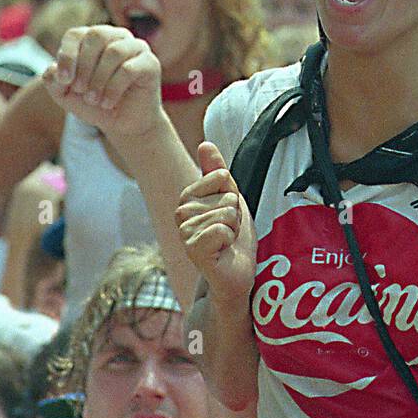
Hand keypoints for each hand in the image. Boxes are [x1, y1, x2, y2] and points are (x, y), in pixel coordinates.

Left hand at [42, 25, 162, 139]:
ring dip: (98, 79)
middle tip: (79, 89)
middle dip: (84, 65)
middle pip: (96, 36)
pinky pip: (129, 69)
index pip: (76, 34)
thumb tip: (51, 68)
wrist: (124, 124)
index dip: (67, 55)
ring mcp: (136, 48)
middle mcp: (117, 37)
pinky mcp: (150, 63)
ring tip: (93, 99)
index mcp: (94, 38)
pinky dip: (113, 88)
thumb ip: (53, 81)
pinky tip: (107, 103)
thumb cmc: (95, 104)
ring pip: (114, 52)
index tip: (63, 80)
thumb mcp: (67, 95)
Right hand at [176, 142, 257, 304]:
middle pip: (226, 195)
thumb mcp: (230, 199)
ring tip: (226, 243)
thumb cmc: (233, 238)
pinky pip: (222, 229)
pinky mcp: (192, 248)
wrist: (236, 275)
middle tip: (229, 233)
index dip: (234, 196)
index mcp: (188, 198)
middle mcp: (181, 212)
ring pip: (226, 212)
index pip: (221, 176)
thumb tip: (205, 143)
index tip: (229, 216)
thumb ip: (217, 172)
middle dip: (236, 215)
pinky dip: (230, 240)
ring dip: (235, 229)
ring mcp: (185, 231)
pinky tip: (222, 252)